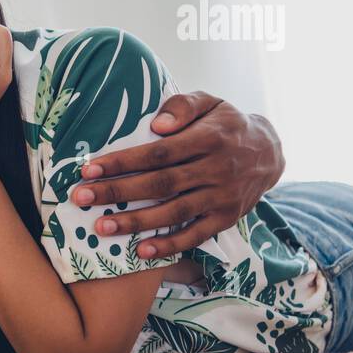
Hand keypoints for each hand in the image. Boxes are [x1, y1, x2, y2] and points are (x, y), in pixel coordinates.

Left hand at [71, 92, 284, 256]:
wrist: (271, 151)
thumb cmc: (226, 124)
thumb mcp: (210, 102)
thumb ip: (182, 107)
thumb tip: (156, 125)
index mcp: (208, 139)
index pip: (158, 153)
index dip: (122, 162)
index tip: (89, 169)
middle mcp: (216, 169)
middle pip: (160, 184)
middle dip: (117, 192)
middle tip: (81, 198)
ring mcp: (222, 197)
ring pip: (174, 212)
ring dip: (136, 222)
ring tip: (101, 226)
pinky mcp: (226, 218)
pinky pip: (195, 235)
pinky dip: (169, 245)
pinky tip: (141, 250)